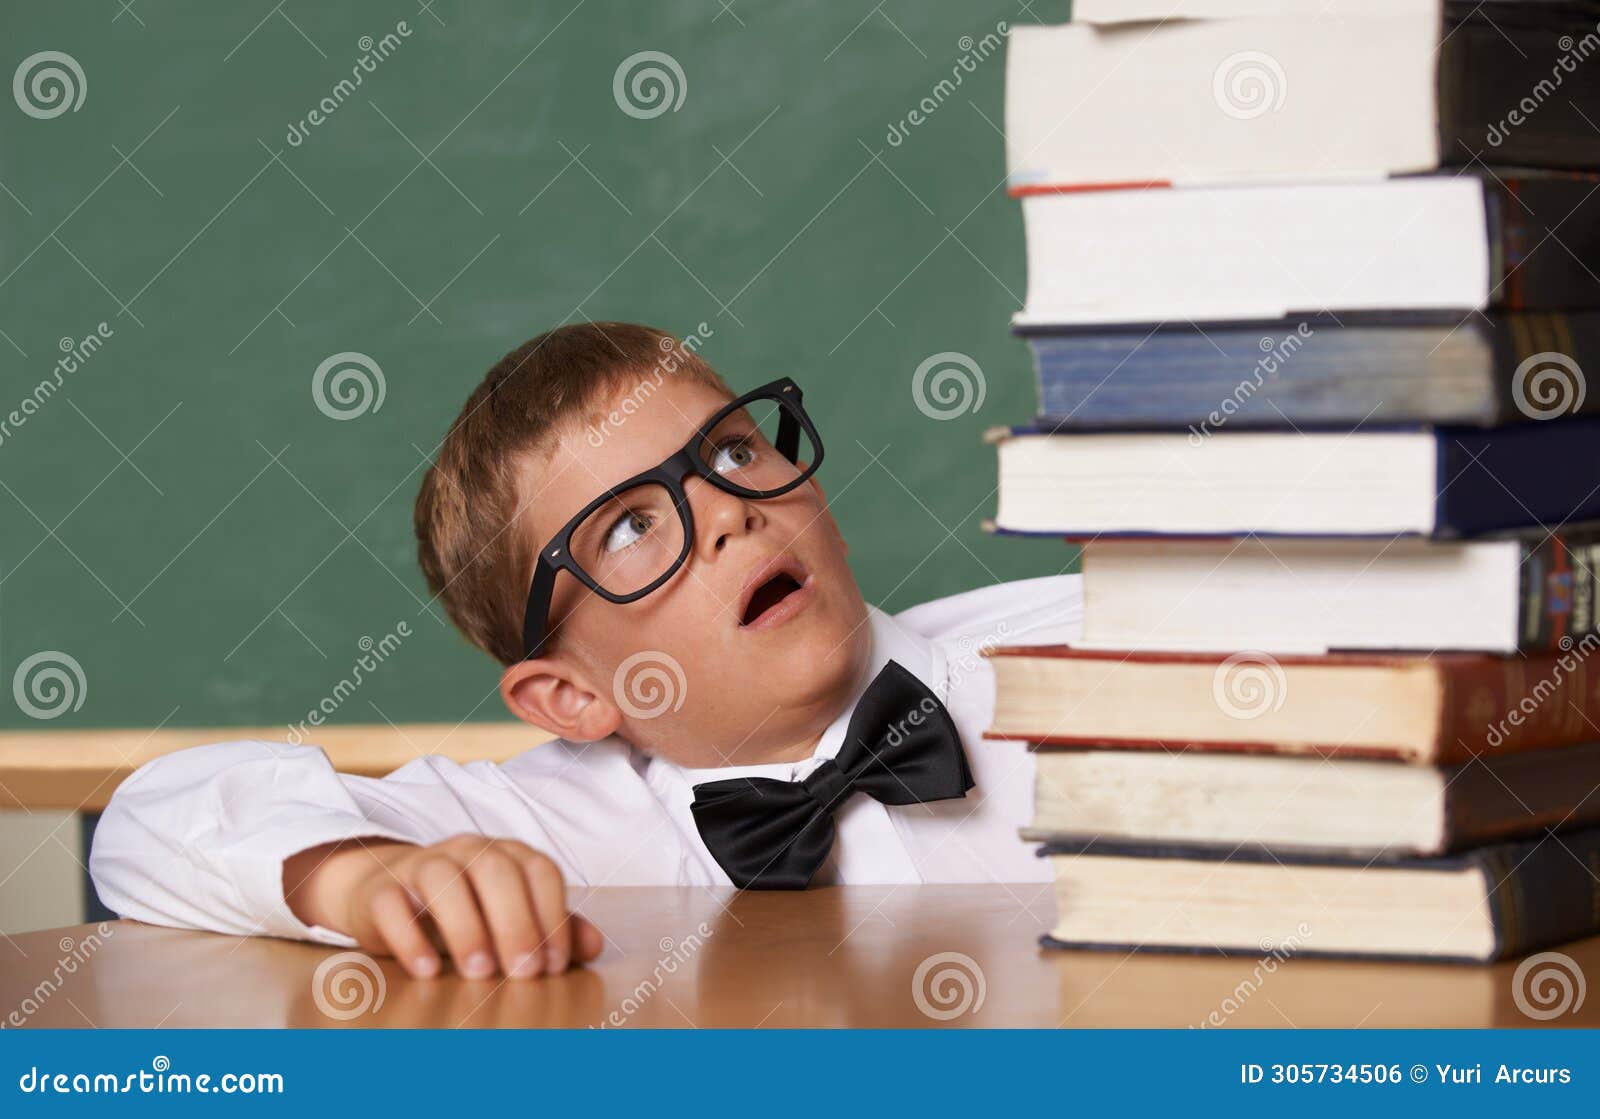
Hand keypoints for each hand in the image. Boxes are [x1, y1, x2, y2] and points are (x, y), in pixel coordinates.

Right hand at [283, 835, 603, 979]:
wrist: (385, 893)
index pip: (539, 871)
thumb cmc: (462, 909)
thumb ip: (551, 928)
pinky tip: (427, 970)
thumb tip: (594, 946)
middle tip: (523, 973)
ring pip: (444, 879)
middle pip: (496, 871)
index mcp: (507, 854)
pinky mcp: (381, 889)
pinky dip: (409, 936)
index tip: (553, 965)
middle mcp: (467, 850)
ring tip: (479, 972)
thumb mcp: (508, 917)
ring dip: (466, 927)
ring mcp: (421, 864)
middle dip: (515, 923)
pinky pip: (391, 903)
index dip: (552, 916)